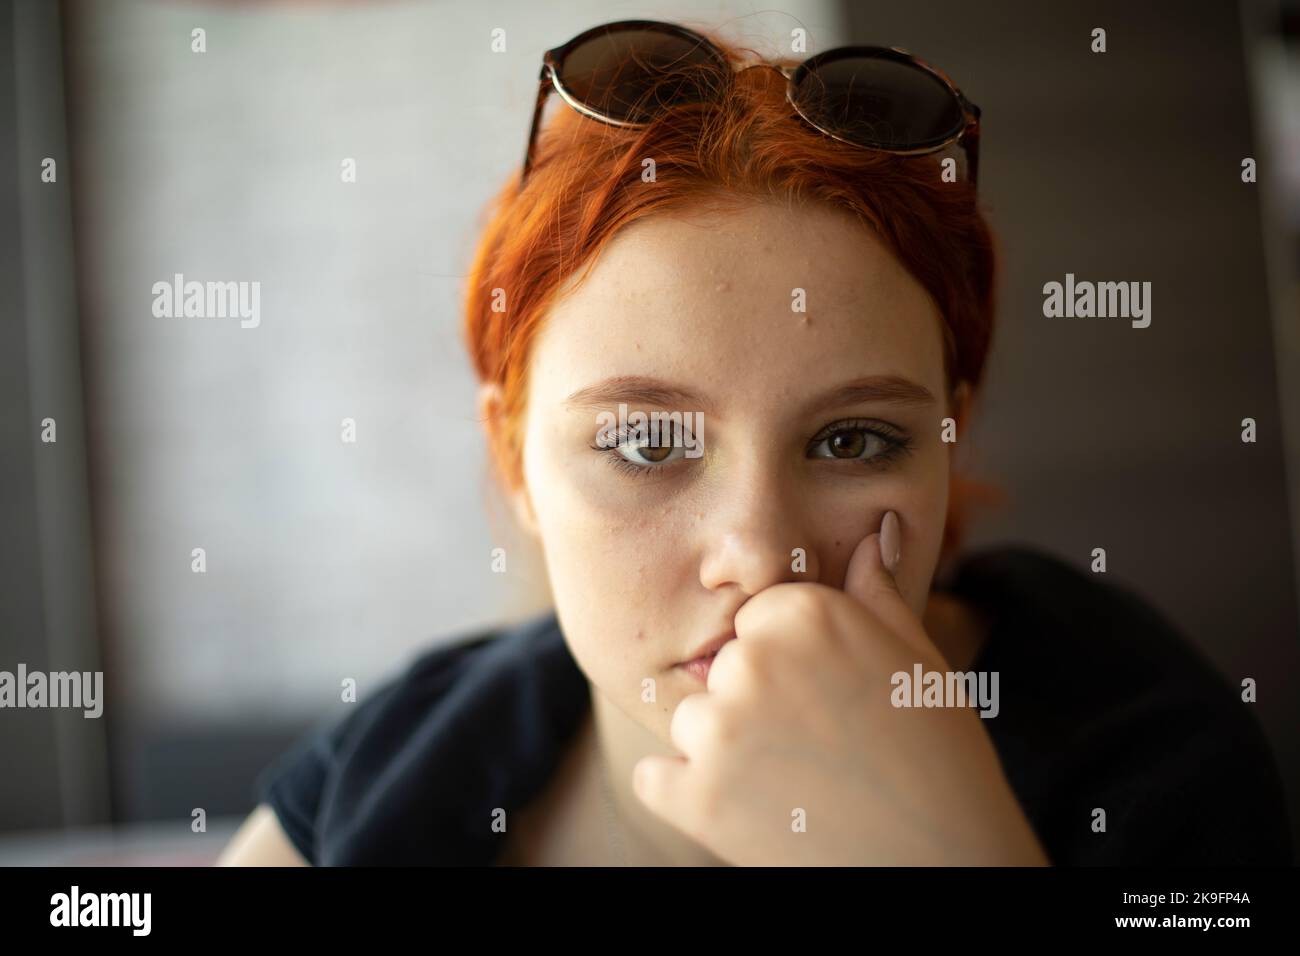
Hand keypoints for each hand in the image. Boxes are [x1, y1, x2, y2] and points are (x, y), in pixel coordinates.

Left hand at [631, 510, 1049, 865]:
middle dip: (756, 705)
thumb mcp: (917, 661)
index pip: (758, 622)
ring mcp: (719, 730)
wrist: (942, 863)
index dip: (792, 666)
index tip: (828, 701)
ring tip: (792, 781)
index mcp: (803, 613)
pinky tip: (746, 809)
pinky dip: (688, 797)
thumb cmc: (939, 758)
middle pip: (724, 670)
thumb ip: (875, 593)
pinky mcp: (695, 796)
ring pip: (692, 722)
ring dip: (723, 752)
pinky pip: (657, 777)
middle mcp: (752, 659)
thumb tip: (872, 533)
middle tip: (817, 747)